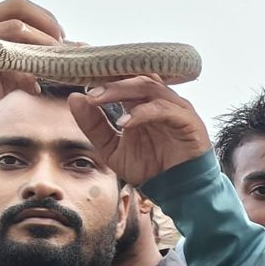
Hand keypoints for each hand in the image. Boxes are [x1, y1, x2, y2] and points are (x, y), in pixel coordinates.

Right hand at [0, 0, 65, 139]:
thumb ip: (16, 73)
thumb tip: (40, 77)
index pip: (19, 8)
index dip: (46, 21)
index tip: (64, 42)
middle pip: (19, 7)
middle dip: (49, 25)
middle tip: (63, 48)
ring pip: (14, 27)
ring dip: (43, 43)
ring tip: (57, 62)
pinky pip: (0, 56)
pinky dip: (24, 65)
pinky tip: (35, 81)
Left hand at [69, 77, 213, 185]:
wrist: (178, 191)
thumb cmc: (150, 167)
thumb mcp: (112, 149)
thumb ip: (95, 126)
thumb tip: (75, 99)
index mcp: (143, 102)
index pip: (123, 78)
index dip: (102, 74)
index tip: (79, 75)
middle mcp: (161, 100)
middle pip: (135, 77)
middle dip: (108, 81)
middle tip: (87, 90)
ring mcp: (176, 108)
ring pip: (148, 86)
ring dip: (120, 91)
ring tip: (98, 100)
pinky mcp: (189, 121)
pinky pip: (164, 109)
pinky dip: (142, 113)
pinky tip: (124, 123)